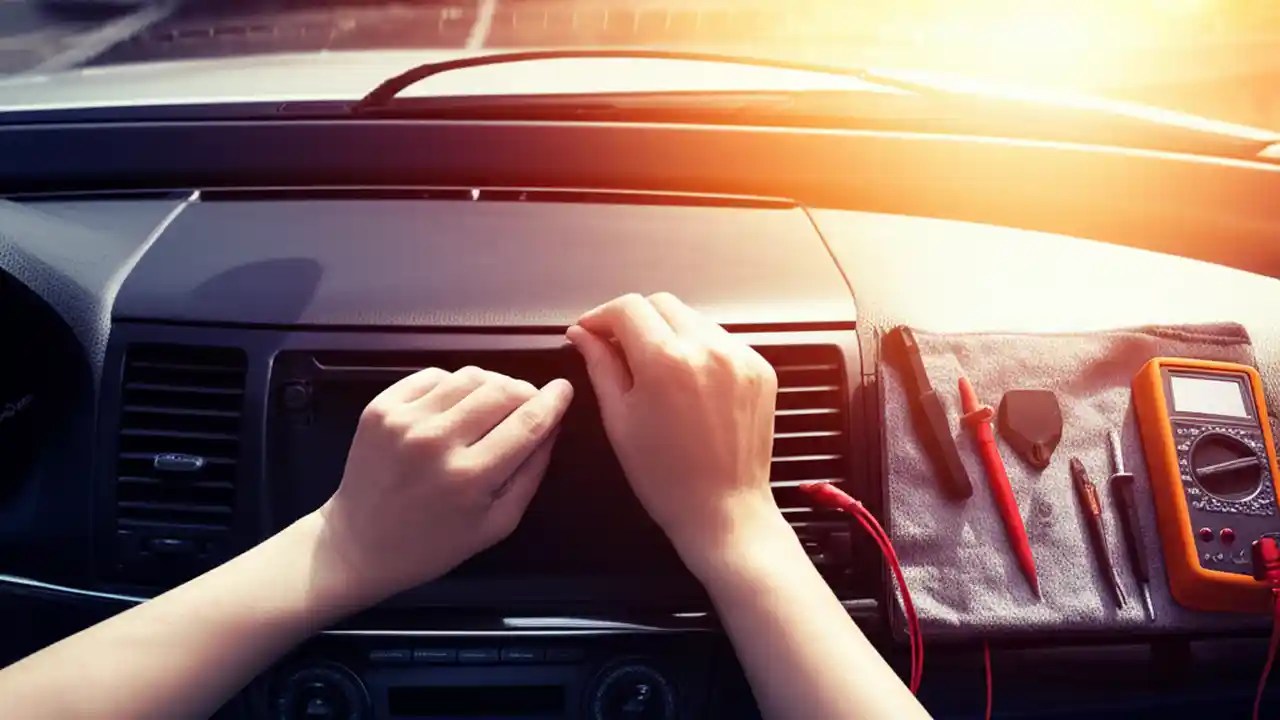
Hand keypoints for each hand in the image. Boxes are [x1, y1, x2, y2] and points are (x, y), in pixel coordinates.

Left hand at [315, 366, 571, 602]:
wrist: (359, 544)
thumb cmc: (431, 544)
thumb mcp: (496, 524)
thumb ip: (531, 473)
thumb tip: (553, 426)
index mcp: (470, 478)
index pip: (527, 422)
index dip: (553, 401)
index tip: (563, 389)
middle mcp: (436, 443)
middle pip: (502, 390)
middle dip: (524, 393)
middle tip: (526, 406)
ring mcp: (405, 422)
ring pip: (470, 376)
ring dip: (491, 385)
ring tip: (489, 408)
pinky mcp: (381, 409)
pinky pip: (434, 376)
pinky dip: (453, 385)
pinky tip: (453, 408)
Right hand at [567, 293, 783, 576]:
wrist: (723, 510)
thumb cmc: (667, 477)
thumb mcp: (619, 419)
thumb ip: (600, 366)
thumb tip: (584, 334)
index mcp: (666, 362)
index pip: (627, 308)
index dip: (601, 316)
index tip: (592, 331)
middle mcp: (707, 350)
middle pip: (661, 304)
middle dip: (634, 320)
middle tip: (618, 349)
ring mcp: (739, 357)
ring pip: (692, 319)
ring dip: (668, 333)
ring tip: (656, 372)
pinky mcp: (759, 368)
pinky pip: (720, 340)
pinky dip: (699, 350)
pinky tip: (688, 383)